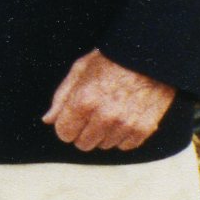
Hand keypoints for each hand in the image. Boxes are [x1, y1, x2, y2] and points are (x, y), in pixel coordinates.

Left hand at [47, 50, 174, 153]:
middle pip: (83, 144)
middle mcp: (104, 117)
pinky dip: (124, 135)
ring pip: (104, 145)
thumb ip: (61, 97)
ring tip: (112, 111)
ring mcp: (125, 124)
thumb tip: (48, 120)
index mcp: (84, 101)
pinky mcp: (143, 128)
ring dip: (105, 133)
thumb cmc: (112, 58)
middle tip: (94, 113)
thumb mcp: (80, 70)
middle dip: (84, 131)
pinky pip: (125, 146)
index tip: (75, 116)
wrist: (150, 54)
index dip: (67, 125)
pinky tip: (126, 117)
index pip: (64, 134)